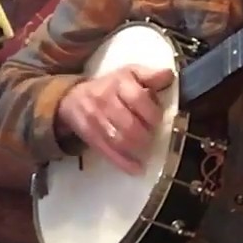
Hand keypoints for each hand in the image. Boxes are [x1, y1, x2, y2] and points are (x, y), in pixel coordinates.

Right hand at [56, 64, 174, 174]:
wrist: (72, 97)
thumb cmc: (109, 86)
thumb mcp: (129, 73)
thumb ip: (150, 75)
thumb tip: (169, 76)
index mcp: (119, 83)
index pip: (138, 98)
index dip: (152, 112)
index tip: (157, 119)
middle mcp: (106, 100)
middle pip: (129, 123)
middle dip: (145, 134)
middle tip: (151, 136)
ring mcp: (96, 120)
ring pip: (118, 140)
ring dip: (136, 149)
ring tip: (145, 150)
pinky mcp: (90, 136)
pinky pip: (108, 152)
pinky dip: (124, 163)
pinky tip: (137, 168)